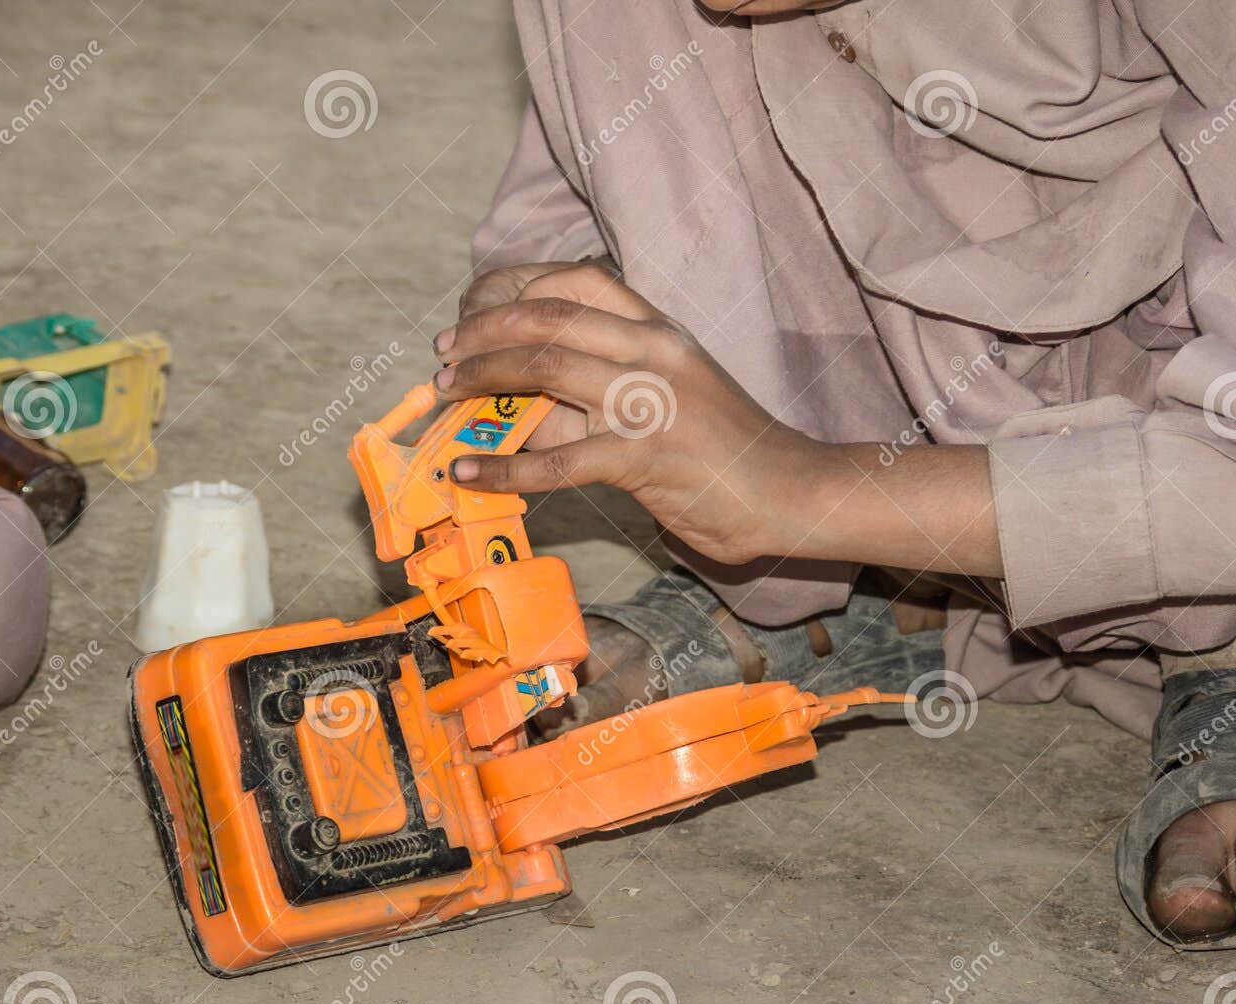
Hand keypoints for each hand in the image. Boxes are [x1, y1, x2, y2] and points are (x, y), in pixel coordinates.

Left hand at [435, 263, 1002, 575]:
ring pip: (545, 370)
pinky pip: (557, 461)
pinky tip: (466, 473)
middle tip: (444, 354)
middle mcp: (652, 351)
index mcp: (658, 327)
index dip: (512, 286)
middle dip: (482, 331)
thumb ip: (599, 390)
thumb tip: (518, 402)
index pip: (576, 279)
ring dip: (481, 380)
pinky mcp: (645, 458)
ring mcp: (650, 402)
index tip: (472, 308)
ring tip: (443, 396)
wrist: (791, 492)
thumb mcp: (664, 395)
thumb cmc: (721, 448)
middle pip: (547, 317)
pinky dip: (502, 467)